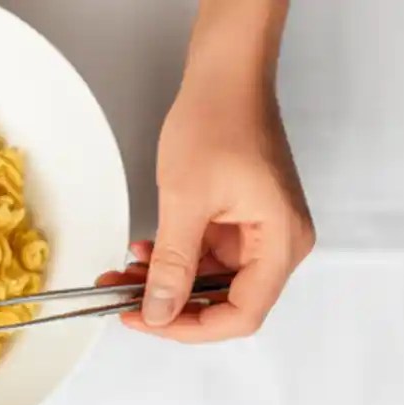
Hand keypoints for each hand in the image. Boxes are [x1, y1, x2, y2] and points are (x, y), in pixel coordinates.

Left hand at [101, 14, 313, 342]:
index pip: (243, 314)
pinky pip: (205, 255)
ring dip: (165, 282)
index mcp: (281, 242)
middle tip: (124, 303)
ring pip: (210, 280)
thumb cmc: (219, 122)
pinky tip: (141, 251)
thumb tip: (159, 311)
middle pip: (226, 302)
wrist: (224, 77)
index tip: (147, 321)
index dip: (192, 327)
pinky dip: (172, 258)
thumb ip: (172, 264)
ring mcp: (261, 232)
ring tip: (121, 274)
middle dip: (171, 304)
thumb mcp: (185, 201)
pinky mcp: (242, 221)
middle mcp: (280, 243)